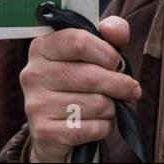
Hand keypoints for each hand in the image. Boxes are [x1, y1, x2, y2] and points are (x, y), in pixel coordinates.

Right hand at [19, 16, 140, 162]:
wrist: (54, 128)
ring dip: (112, 107)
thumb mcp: (93, 50)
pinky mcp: (44, 132)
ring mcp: (36, 104)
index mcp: (42, 47)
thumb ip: (110, 31)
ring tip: (108, 106)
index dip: (107, 53)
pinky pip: (92, 128)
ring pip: (96, 104)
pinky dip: (104, 127)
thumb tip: (119, 33)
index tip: (118, 63)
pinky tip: (97, 122)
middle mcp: (33, 74)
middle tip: (131, 89)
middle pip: (91, 76)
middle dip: (120, 84)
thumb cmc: (78, 81)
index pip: (78, 41)